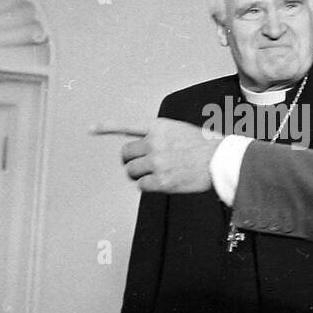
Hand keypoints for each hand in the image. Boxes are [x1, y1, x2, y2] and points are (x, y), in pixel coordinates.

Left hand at [93, 118, 219, 193]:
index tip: (90, 129)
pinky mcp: (161, 180)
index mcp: (158, 127)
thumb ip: (160, 135)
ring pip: (131, 171)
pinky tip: (162, 182)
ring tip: (157, 173)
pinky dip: (148, 186)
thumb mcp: (180, 130)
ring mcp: (156, 162)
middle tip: (145, 164)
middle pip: (125, 154)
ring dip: (140, 174)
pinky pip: (141, 186)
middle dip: (132, 160)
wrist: (221, 161)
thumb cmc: (206, 146)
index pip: (126, 125)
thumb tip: (146, 147)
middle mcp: (154, 143)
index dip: (106, 127)